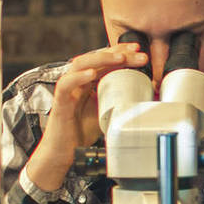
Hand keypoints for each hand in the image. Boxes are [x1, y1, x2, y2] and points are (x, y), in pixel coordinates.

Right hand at [26, 45, 147, 190]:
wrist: (64, 152)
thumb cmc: (81, 133)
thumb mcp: (107, 113)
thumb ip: (120, 102)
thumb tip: (144, 96)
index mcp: (89, 83)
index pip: (105, 61)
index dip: (121, 53)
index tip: (139, 51)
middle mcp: (78, 82)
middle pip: (96, 58)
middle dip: (118, 53)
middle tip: (138, 52)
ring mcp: (68, 89)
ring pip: (80, 64)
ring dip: (101, 58)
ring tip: (119, 58)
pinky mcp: (60, 101)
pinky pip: (67, 84)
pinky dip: (79, 77)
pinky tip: (92, 74)